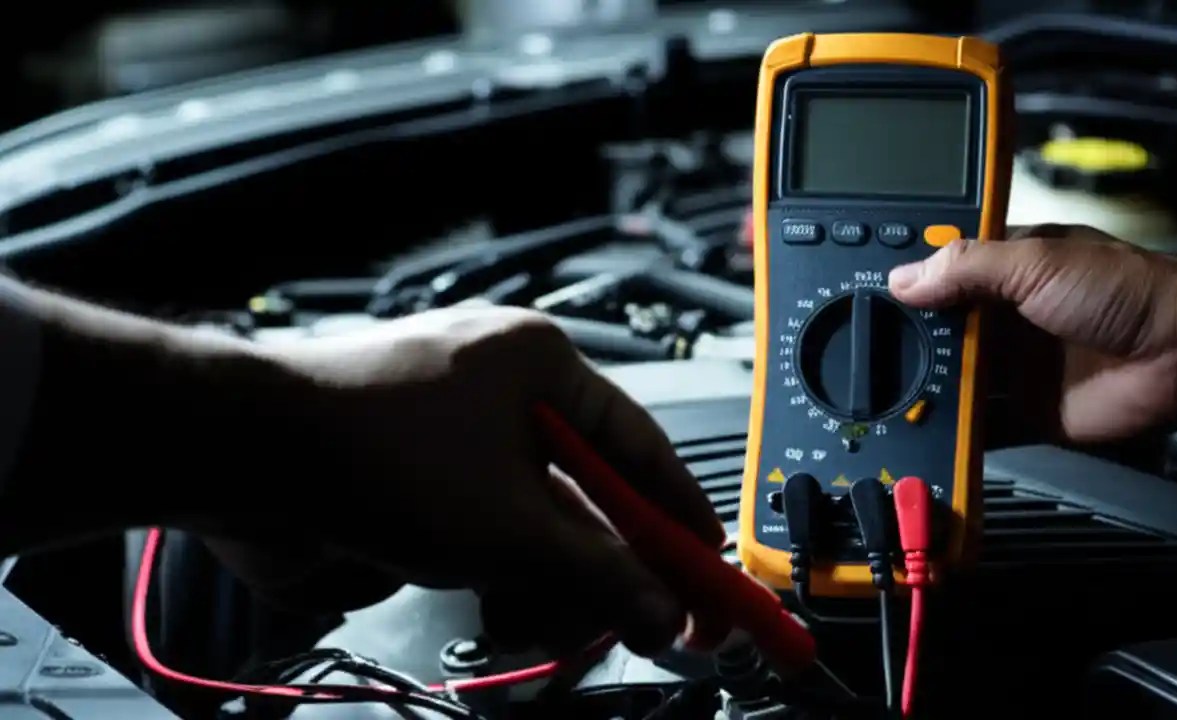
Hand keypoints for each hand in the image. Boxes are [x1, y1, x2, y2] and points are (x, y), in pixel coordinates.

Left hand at [209, 307, 723, 657]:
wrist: (241, 455)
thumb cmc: (365, 448)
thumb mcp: (513, 529)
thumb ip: (601, 574)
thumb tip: (661, 608)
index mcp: (537, 363)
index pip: (639, 444)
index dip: (678, 511)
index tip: (706, 566)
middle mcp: (495, 386)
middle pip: (583, 491)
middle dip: (597, 566)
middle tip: (633, 620)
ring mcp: (447, 429)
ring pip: (526, 520)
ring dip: (534, 580)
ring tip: (527, 620)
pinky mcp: (406, 470)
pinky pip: (476, 529)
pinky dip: (486, 572)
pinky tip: (481, 606)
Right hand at [887, 224, 1176, 441]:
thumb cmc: (1125, 291)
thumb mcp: (1038, 259)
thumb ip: (968, 267)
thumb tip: (902, 279)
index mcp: (1006, 270)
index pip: (941, 274)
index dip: (906, 284)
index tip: (862, 294)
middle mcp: (1005, 318)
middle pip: (938, 333)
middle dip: (906, 343)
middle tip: (862, 352)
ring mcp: (1013, 368)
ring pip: (951, 382)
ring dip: (922, 390)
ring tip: (879, 395)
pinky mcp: (1024, 414)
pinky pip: (978, 427)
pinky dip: (952, 434)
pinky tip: (917, 433)